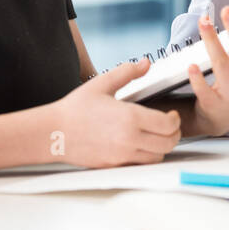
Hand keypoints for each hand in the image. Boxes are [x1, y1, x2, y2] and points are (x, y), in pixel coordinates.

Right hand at [48, 60, 181, 166]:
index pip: (168, 125)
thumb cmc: (75, 109)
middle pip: (168, 143)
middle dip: (174, 134)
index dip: (175, 120)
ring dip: (162, 147)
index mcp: (130, 118)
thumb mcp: (101, 84)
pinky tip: (141, 145)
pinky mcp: (115, 165)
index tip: (171, 115)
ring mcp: (122, 155)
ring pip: (157, 157)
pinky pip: (140, 165)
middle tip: (169, 126)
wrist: (53, 133)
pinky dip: (147, 157)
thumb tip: (145, 63)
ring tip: (156, 136)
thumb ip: (127, 72)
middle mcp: (129, 139)